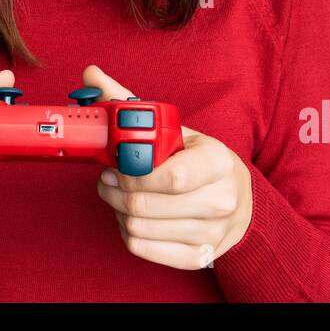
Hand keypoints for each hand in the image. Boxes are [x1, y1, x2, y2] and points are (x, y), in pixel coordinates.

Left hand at [85, 64, 253, 269]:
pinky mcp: (197, 257)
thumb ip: (132, 104)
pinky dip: (127, 231)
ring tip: (117, 194)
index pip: (172, 177)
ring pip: (139, 227)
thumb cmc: (197, 160)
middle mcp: (220, 200)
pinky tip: (131, 216)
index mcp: (217, 162)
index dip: (133, 173)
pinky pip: (143, 248)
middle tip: (107, 178)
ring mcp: (210, 233)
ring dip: (117, 210)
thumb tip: (91, 73)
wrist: (238, 201)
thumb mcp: (175, 130)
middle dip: (114, 190)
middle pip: (146, 204)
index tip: (117, 163)